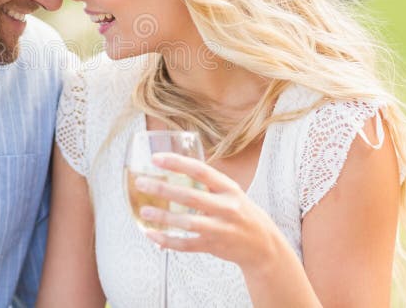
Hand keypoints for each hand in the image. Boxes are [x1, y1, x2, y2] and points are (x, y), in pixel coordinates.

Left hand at [135, 152, 281, 270]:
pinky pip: (186, 245)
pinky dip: (167, 241)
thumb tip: (175, 167)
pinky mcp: (213, 247)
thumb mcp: (231, 193)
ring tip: (143, 211)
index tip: (155, 158)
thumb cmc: (241, 212)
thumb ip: (207, 183)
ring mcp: (220, 229)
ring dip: (163, 217)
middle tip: (141, 183)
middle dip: (162, 190)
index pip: (200, 171)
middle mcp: (226, 208)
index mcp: (229, 189)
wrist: (264, 246)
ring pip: (186, 223)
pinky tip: (151, 235)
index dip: (177, 163)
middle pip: (190, 197)